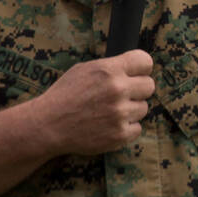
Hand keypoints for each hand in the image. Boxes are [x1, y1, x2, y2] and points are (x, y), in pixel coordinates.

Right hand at [31, 49, 154, 155]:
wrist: (48, 125)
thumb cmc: (65, 95)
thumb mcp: (84, 70)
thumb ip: (111, 67)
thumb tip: (133, 67)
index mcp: (109, 70)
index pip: (146, 61)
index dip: (141, 68)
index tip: (136, 74)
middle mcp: (118, 90)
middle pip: (149, 86)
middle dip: (137, 90)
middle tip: (121, 95)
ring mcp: (120, 114)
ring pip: (144, 108)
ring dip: (130, 110)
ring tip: (109, 111)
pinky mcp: (120, 135)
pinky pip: (137, 128)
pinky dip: (126, 128)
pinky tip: (109, 125)